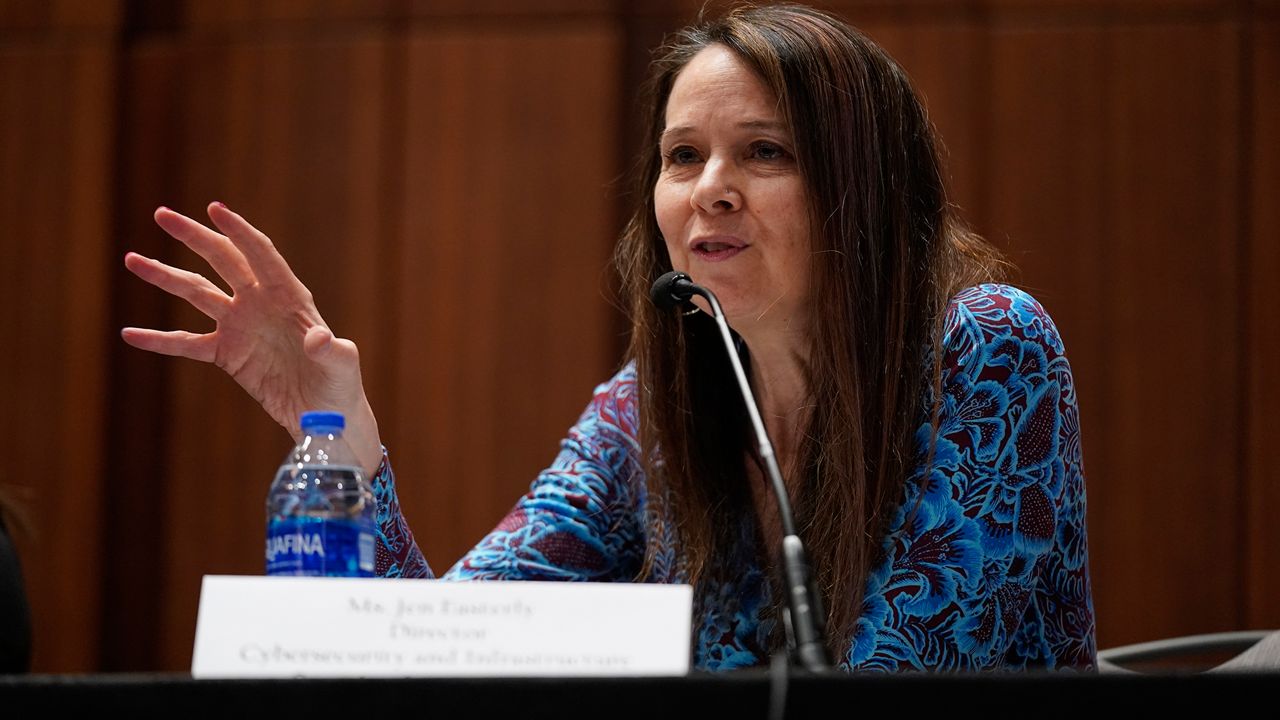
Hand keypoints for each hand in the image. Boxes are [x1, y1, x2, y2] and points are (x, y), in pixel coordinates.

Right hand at [122, 203, 382, 475]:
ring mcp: (241, 326)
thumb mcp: (343, 365)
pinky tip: (130, 334)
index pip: (262, 255)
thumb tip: (318, 340)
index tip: (215, 210)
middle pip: (223, 261)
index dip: (240, 232)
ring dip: (165, 277)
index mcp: (290, 297)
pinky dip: (160, 341)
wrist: (326, 415)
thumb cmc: (341, 384)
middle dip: (194, 237)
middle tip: (162, 214)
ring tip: (132, 260)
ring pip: (197, 293)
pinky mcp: (227, 354)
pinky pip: (188, 344)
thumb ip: (331, 350)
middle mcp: (261, 303)